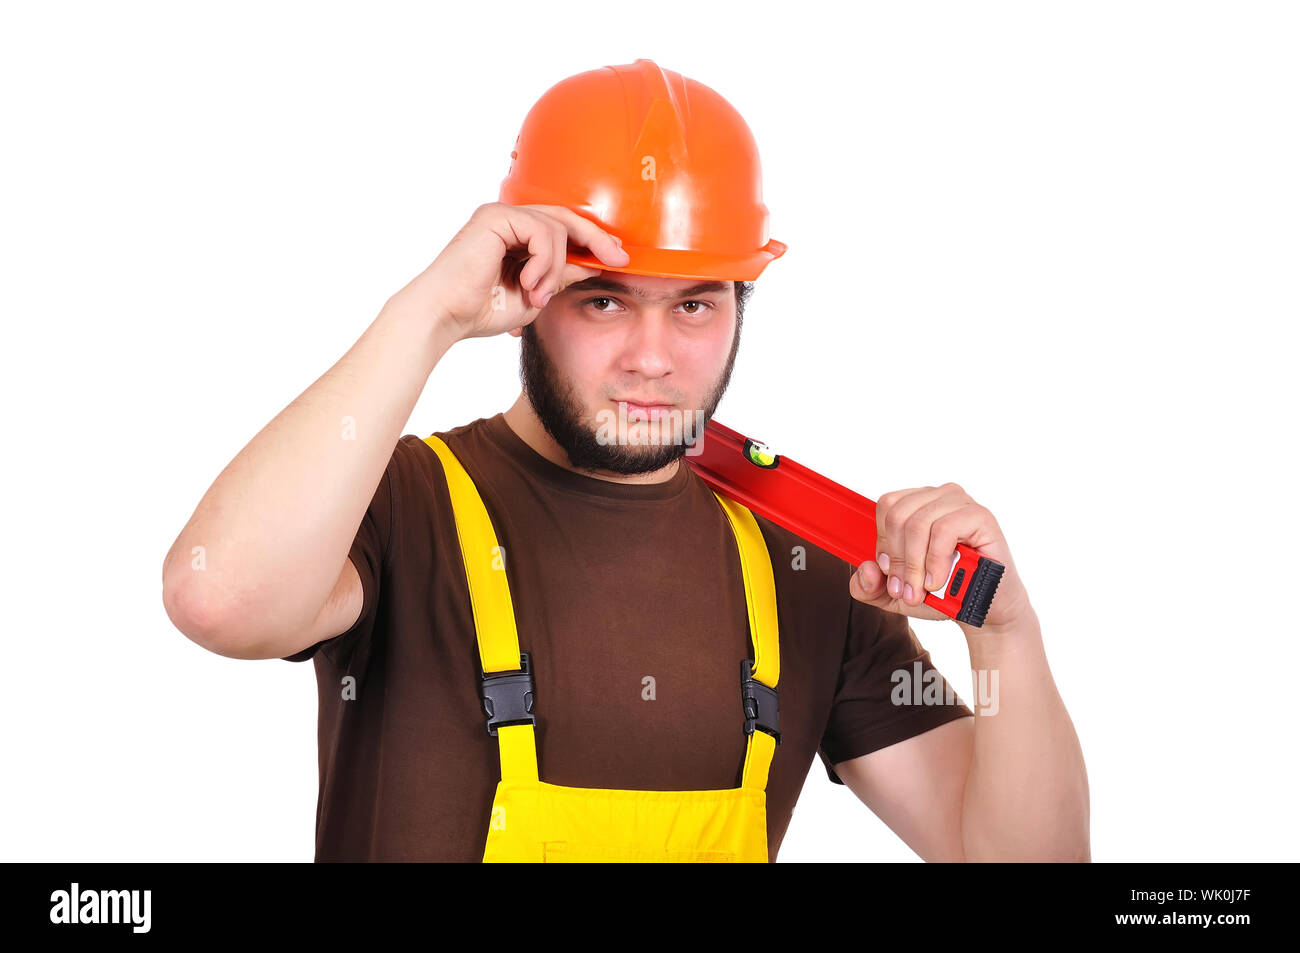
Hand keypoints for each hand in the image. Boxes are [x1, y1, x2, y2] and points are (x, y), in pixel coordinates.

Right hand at [385, 202, 630, 340]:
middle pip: (566, 217)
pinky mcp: (495, 217)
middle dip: (596, 239)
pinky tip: (529, 282)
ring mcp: (500, 215)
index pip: (563, 228)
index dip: (593, 241)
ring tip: (538, 293)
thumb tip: (594, 264)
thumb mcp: (534, 293)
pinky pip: (541, 231)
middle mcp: (508, 219)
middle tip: (618, 259)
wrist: (445, 316)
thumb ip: (560, 275)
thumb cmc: (480, 310)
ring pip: (555, 228)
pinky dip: (543, 261)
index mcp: (515, 235)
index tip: (618, 258)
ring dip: (555, 267)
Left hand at [848, 482, 1033, 634]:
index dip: (884, 542)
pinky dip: (936, 561)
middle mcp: (937, 497)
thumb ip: (870, 587)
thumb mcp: (896, 596)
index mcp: (917, 505)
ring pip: (918, 524)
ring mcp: (959, 503)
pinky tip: (938, 580)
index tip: (889, 573)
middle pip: (898, 515)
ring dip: (915, 565)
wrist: (983, 609)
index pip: (887, 506)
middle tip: (906, 590)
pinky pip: (944, 530)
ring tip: (922, 590)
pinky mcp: (980, 517)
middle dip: (898, 560)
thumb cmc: (944, 594)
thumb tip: (864, 570)